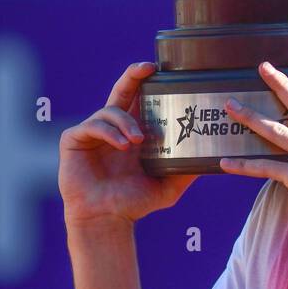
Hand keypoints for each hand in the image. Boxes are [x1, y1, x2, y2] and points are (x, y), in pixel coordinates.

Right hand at [59, 61, 197, 226]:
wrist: (106, 220)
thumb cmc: (133, 203)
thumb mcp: (167, 186)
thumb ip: (186, 172)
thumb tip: (213, 160)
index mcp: (133, 132)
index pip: (141, 100)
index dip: (149, 83)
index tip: (162, 70)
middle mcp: (113, 127)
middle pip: (122, 90)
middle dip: (134, 75)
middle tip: (148, 68)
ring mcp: (92, 132)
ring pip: (110, 110)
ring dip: (126, 121)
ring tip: (138, 141)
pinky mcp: (74, 139)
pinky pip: (92, 125)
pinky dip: (109, 132)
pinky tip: (122, 145)